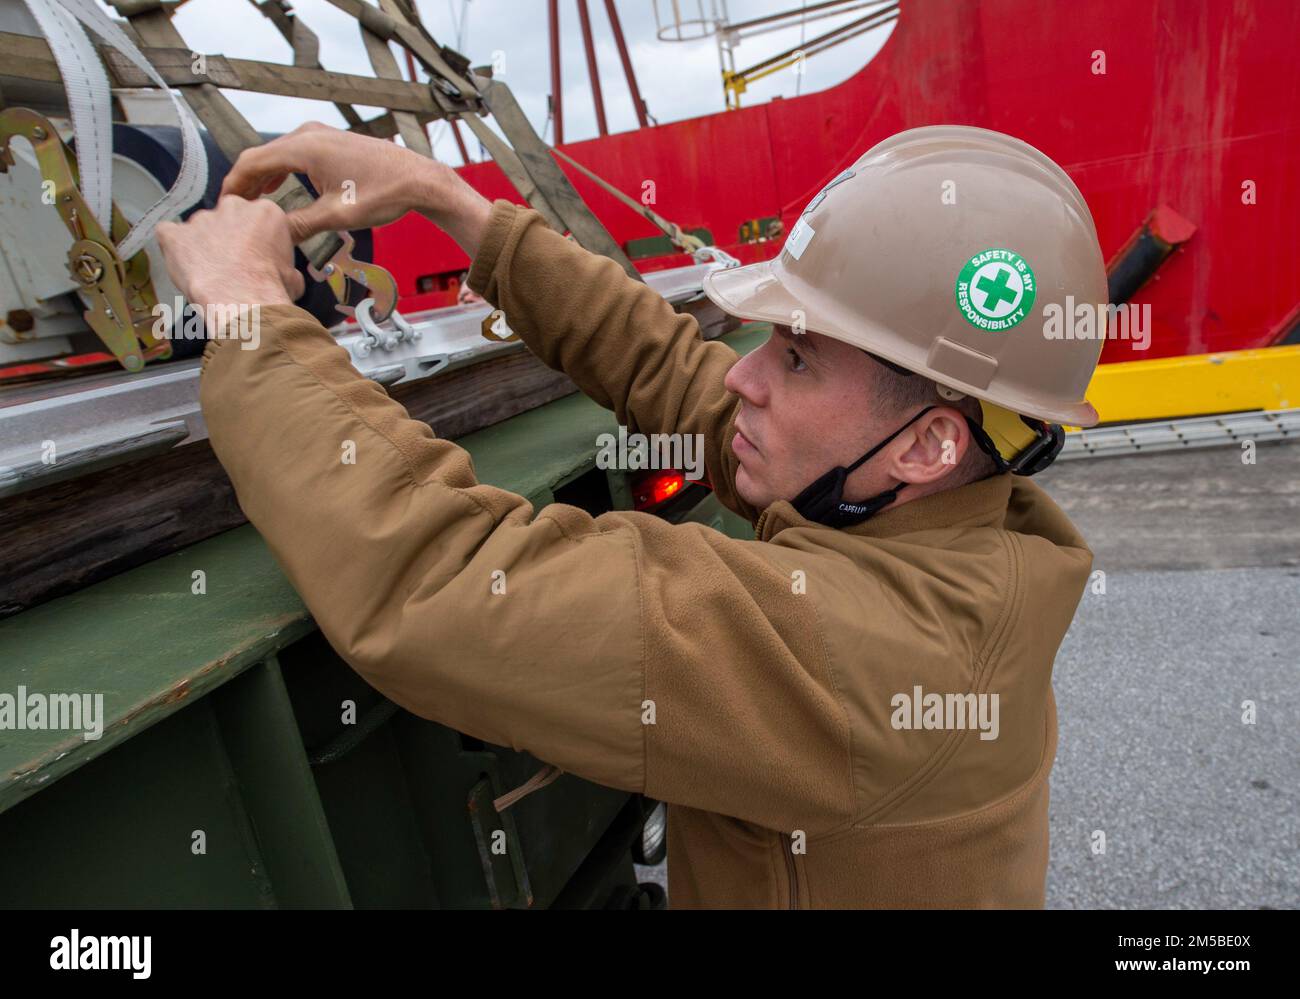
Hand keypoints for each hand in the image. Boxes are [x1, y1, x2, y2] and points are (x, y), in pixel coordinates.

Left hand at [156, 195, 305, 316]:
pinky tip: (183, 263)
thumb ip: (282, 264)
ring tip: (208, 273)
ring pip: (200, 227)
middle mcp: (233, 207)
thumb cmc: (272, 291)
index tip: (256, 256)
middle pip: (228, 216)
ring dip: (202, 244)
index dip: (256, 239)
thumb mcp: (294, 277)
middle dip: (228, 236)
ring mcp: (201, 219)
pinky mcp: (176, 234)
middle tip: (233, 264)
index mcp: (266, 212)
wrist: (243, 303)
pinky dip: (173, 246)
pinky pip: (168, 233)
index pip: (258, 218)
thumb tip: (284, 274)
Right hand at [220, 121, 492, 256]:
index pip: (252, 163)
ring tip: (250, 204)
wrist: (418, 179)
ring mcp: (319, 134)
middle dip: (244, 183)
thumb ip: (300, 225)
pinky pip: (294, 153)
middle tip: (231, 211)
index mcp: (304, 147)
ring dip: (262, 178)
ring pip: (277, 154)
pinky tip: (277, 189)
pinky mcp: (330, 141)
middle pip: (261, 157)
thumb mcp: (338, 216)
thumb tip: (272, 237)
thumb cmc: (383, 194)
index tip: (222, 207)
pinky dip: (281, 171)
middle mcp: (308, 134)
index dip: (233, 185)